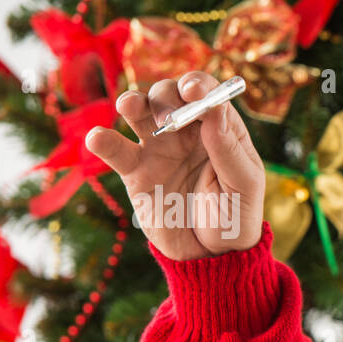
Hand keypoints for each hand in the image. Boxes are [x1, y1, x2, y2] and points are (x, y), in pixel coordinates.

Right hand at [85, 71, 264, 260]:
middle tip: (169, 117)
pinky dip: (101, 139)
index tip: (193, 90)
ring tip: (130, 108)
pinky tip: (98, 139)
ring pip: (139, 111)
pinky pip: (114, 149)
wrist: (210, 256)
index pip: (207, 94)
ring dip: (132, 102)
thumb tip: (215, 111)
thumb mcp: (244, 186)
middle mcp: (187, 132)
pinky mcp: (134, 170)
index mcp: (219, 130)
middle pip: (169, 95)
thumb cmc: (236, 218)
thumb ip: (229, 150)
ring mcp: (158, 148)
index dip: (198, 85)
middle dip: (166, 96)